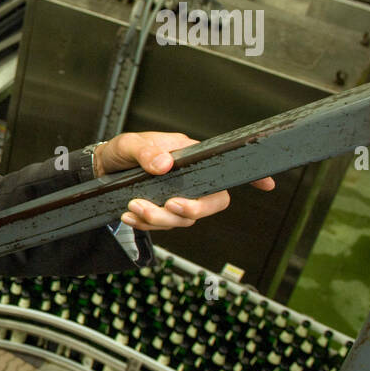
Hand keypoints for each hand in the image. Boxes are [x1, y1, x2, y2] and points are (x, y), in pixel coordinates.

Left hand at [94, 131, 275, 230]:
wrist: (102, 168)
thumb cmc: (122, 151)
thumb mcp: (130, 143)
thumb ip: (146, 151)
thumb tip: (164, 164)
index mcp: (191, 158)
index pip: (225, 168)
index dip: (251, 178)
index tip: (267, 184)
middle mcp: (190, 180)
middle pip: (212, 203)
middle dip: (192, 209)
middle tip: (168, 205)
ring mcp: (178, 198)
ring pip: (185, 219)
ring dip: (160, 218)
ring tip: (133, 207)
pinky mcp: (163, 213)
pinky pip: (164, 227)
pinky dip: (146, 224)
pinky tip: (129, 215)